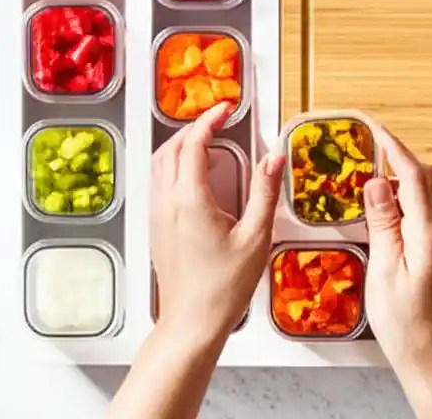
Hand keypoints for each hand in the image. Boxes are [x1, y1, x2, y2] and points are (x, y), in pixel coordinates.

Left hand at [150, 102, 284, 340]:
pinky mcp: (156, 228)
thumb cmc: (224, 287)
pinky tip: (198, 179)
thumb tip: (275, 157)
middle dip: (192, 129)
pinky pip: (159, 184)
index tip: (224, 109)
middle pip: (170, 148)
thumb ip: (265, 192)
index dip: (208, 120)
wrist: (192, 322)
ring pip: (160, 165)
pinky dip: (175, 167)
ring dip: (180, 147)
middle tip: (217, 122)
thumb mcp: (256, 236)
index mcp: (190, 200)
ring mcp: (157, 215)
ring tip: (208, 144)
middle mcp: (167, 203)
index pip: (193, 143)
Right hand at [363, 128, 431, 418]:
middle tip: (370, 156)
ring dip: (412, 177)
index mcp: (430, 233)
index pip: (415, 175)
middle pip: (430, 176)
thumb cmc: (407, 326)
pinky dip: (420, 196)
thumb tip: (377, 183)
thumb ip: (383, 223)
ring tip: (380, 183)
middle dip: (401, 159)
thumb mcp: (384, 272)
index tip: (375, 129)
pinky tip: (397, 210)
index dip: (395, 147)